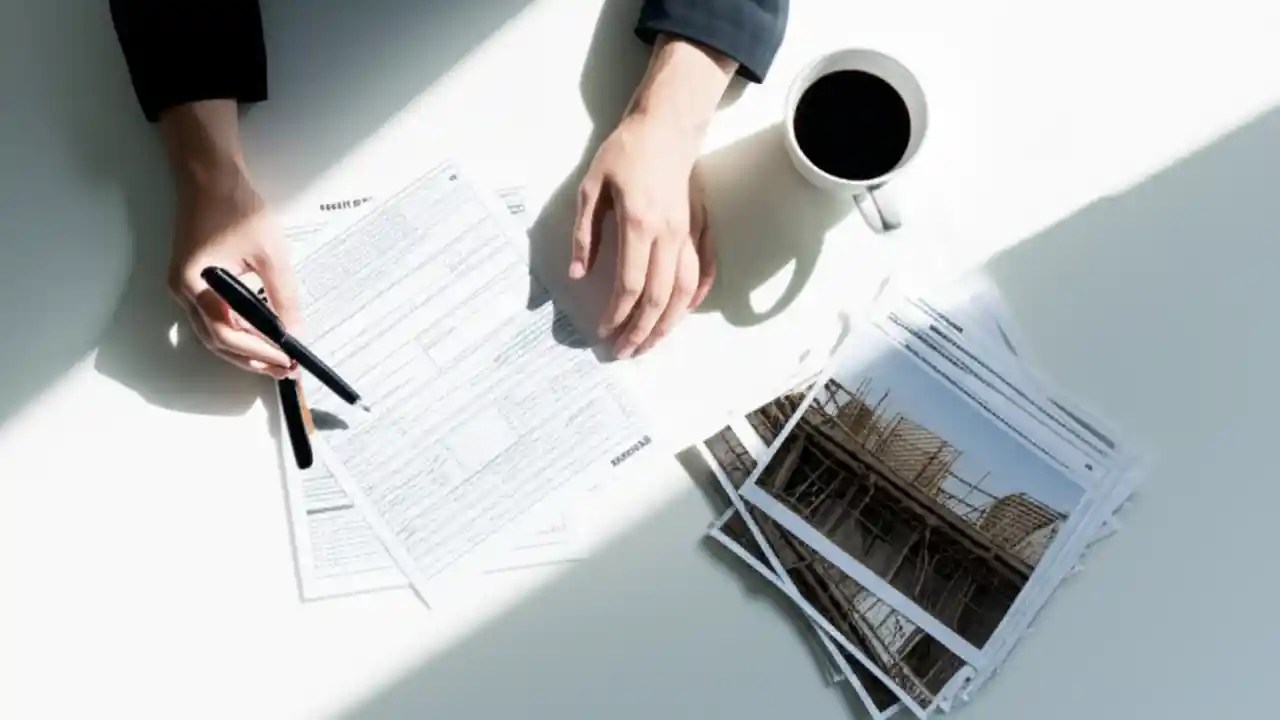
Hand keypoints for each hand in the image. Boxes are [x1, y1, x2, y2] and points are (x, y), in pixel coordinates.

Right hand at [158, 100, 301, 379]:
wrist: (211, 177)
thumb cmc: (237, 207)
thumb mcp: (270, 252)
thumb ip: (282, 295)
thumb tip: (294, 332)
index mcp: (195, 283)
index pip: (226, 333)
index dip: (258, 352)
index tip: (286, 361)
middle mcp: (183, 291)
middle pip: (216, 341)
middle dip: (252, 359)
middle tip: (285, 369)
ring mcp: (185, 288)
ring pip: (213, 334)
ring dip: (245, 349)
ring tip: (277, 359)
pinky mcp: (193, 283)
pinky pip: (213, 318)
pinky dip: (237, 331)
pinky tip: (262, 336)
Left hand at [572, 116, 714, 358]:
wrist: (665, 128)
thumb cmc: (624, 153)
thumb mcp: (591, 188)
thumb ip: (584, 234)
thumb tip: (578, 274)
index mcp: (639, 225)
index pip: (630, 285)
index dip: (616, 314)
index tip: (603, 332)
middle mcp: (668, 236)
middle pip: (659, 297)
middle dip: (641, 331)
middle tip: (624, 352)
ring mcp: (687, 234)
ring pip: (684, 292)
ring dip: (668, 324)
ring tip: (650, 343)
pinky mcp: (696, 230)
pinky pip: (702, 271)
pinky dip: (695, 297)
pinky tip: (683, 313)